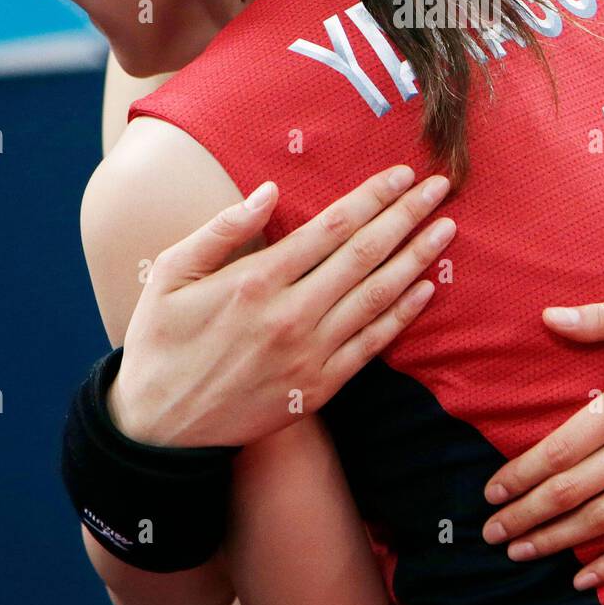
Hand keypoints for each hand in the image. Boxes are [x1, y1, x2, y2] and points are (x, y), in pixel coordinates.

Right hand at [109, 166, 455, 447]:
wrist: (158, 429)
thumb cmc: (160, 342)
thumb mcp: (170, 275)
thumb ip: (221, 229)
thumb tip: (268, 191)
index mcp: (256, 281)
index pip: (331, 227)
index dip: (372, 197)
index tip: (400, 174)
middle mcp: (290, 315)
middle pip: (364, 255)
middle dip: (406, 217)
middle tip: (439, 188)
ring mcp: (309, 354)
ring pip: (376, 297)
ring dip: (416, 259)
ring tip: (445, 228)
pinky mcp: (318, 387)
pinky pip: (371, 345)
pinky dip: (402, 315)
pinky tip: (426, 288)